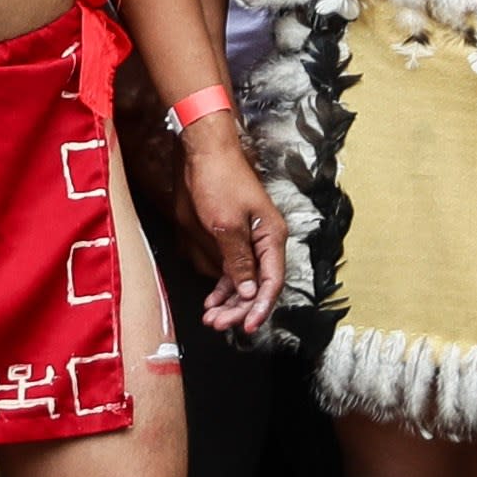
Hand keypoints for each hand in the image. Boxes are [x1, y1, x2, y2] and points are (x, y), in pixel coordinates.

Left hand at [178, 123, 285, 332]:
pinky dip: (221, 286)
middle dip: (239, 308)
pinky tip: (211, 299)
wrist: (203, 150)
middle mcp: (264, 240)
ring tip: (211, 317)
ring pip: (243, 280)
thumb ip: (238, 261)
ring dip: (229, 301)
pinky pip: (231, 269)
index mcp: (271, 236)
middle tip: (218, 324)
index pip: (273, 281)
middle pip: (258, 285)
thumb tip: (251, 292)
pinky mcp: (231, 236)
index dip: (261, 308)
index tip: (246, 327)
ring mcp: (248, 239)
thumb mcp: (226, 225)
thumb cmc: (218, 180)